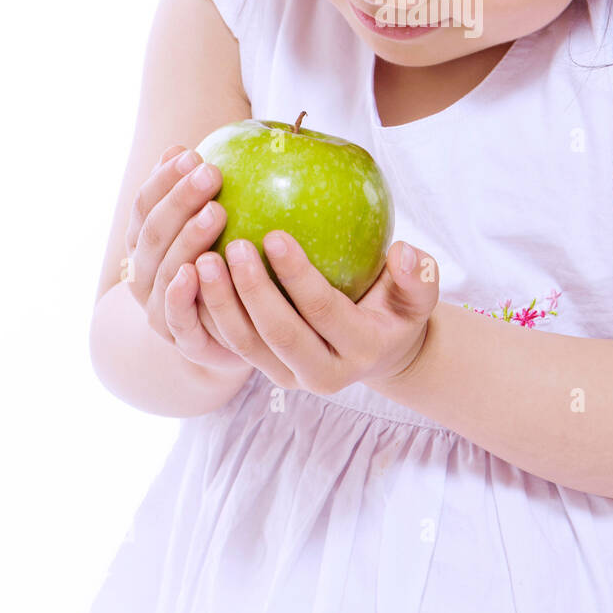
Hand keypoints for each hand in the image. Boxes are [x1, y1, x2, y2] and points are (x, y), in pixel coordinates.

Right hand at [123, 141, 238, 366]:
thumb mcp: (212, 231)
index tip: (191, 153)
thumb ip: (208, 196)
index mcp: (146, 242)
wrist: (221, 340)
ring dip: (189, 238)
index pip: (146, 204)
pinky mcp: (181, 338)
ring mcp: (157, 306)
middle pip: (155, 232)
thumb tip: (212, 145)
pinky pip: (177, 316)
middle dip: (180, 199)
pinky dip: (181, 294)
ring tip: (216, 212)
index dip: (164, 179)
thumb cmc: (223, 271)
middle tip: (211, 173)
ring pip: (165, 270)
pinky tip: (194, 272)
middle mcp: (144, 272)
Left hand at [190, 232, 439, 394]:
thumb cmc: (398, 306)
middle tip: (230, 245)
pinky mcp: (266, 372)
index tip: (273, 234)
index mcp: (360, 350)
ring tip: (202, 260)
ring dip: (219, 304)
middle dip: (250, 291)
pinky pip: (230, 344)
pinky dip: (209, 314)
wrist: (382, 350)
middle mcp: (322, 374)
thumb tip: (404, 254)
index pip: (321, 311)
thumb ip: (419, 276)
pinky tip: (193, 275)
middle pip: (277, 333)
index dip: (296, 276)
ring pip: (245, 345)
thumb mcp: (420, 294)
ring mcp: (289, 378)